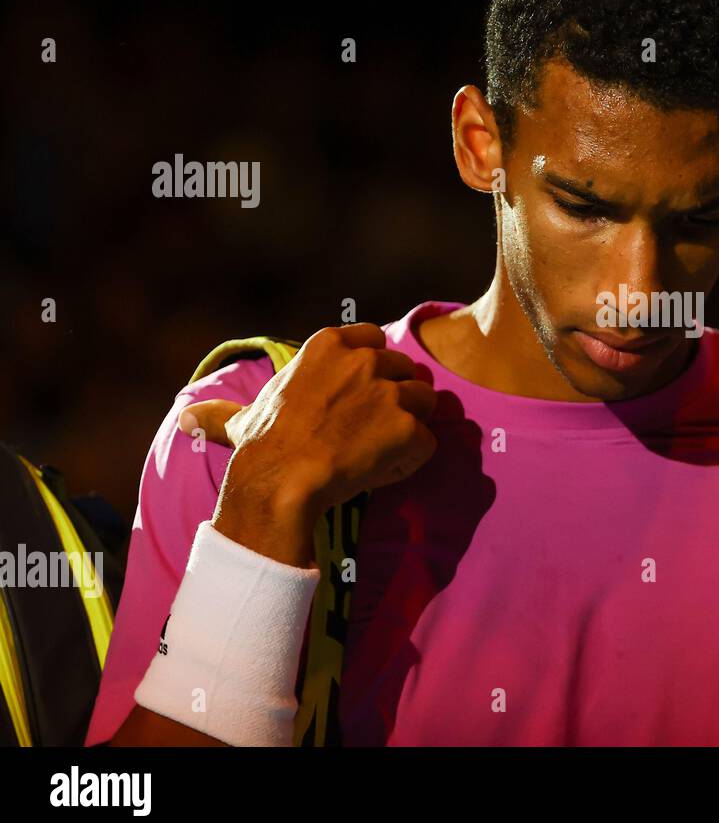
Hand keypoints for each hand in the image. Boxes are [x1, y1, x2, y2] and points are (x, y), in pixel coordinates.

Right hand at [178, 323, 437, 565]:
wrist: (280, 482)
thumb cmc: (261, 449)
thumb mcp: (240, 419)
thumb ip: (222, 411)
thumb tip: (186, 417)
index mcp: (329, 345)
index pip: (374, 340)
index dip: (373, 367)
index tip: (357, 395)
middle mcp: (364, 360)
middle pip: (406, 370)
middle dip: (396, 397)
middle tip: (370, 429)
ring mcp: (389, 392)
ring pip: (425, 401)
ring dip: (411, 425)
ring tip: (380, 449)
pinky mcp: (408, 427)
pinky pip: (428, 441)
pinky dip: (413, 458)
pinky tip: (386, 469)